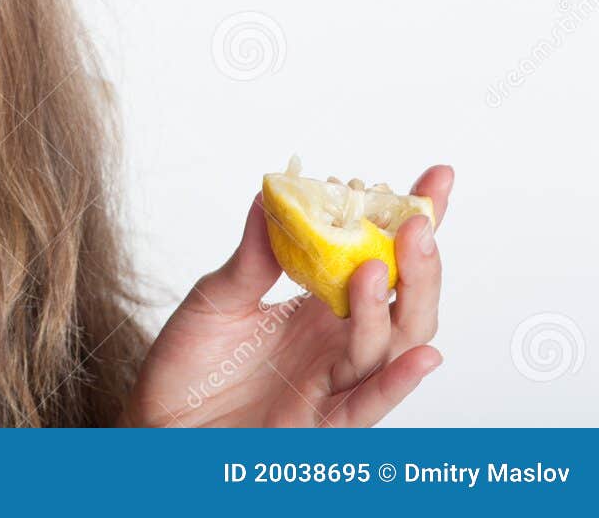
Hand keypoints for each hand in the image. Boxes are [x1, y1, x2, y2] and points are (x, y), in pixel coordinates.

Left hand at [121, 165, 452, 426]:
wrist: (161, 422)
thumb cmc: (190, 362)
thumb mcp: (217, 296)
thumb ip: (252, 256)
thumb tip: (271, 197)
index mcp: (322, 307)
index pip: (383, 259)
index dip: (413, 222)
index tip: (439, 178)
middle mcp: (339, 344)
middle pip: (404, 304)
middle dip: (419, 262)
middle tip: (419, 220)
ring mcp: (334, 383)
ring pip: (387, 348)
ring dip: (392, 308)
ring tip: (381, 266)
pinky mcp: (318, 422)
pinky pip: (366, 404)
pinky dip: (395, 383)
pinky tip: (420, 357)